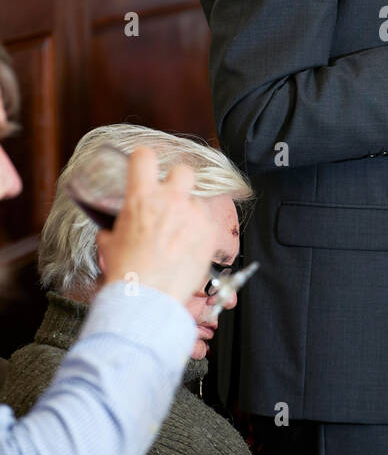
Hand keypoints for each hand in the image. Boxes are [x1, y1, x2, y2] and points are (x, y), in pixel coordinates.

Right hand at [97, 146, 220, 309]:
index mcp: (142, 197)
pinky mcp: (210, 233)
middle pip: (183, 170)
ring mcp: (193, 215)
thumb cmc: (126, 273)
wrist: (147, 298)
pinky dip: (200, 232)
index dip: (144, 159)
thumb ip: (115, 227)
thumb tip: (113, 228)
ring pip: (198, 200)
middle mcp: (171, 200)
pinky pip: (207, 222)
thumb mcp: (110, 243)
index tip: (145, 166)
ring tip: (180, 234)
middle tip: (172, 198)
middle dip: (178, 181)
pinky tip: (189, 247)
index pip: (145, 156)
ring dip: (190, 212)